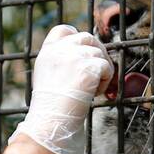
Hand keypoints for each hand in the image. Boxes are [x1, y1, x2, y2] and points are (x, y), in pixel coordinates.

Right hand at [8, 24, 113, 153]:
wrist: (51, 123)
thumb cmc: (50, 109)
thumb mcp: (46, 77)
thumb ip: (60, 62)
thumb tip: (82, 58)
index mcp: (48, 52)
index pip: (64, 30)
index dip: (76, 39)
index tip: (82, 56)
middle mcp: (60, 50)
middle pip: (87, 38)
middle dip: (95, 55)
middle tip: (95, 75)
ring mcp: (75, 56)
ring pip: (99, 53)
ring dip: (100, 71)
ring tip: (91, 90)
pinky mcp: (89, 67)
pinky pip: (107, 67)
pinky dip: (106, 81)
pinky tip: (94, 94)